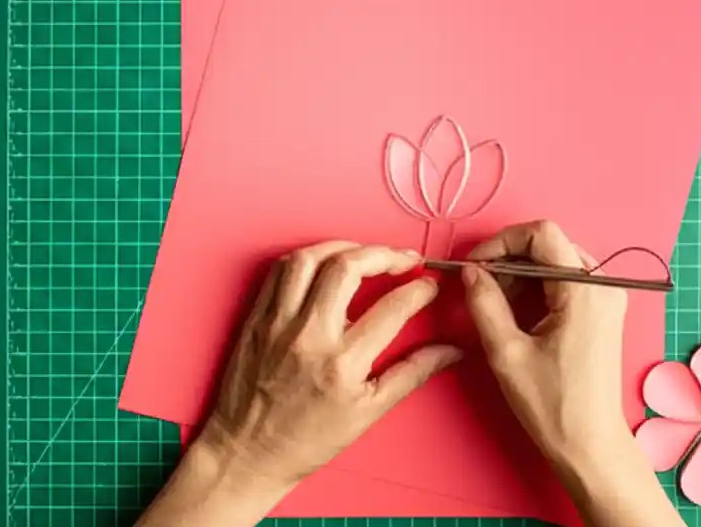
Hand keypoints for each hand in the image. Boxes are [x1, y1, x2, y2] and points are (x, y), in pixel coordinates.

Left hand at [196, 241, 462, 487]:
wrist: (248, 454)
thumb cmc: (308, 440)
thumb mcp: (368, 413)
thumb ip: (411, 373)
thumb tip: (452, 350)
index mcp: (343, 364)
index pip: (392, 308)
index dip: (419, 289)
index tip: (429, 285)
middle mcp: (309, 335)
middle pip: (348, 268)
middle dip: (383, 254)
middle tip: (403, 258)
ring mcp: (278, 323)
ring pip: (309, 260)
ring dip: (343, 246)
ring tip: (365, 253)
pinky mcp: (257, 318)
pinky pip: (280, 272)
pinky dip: (307, 257)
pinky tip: (325, 262)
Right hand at [461, 220, 628, 464]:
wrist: (591, 444)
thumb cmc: (552, 404)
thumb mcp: (507, 352)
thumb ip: (485, 303)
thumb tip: (470, 272)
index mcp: (584, 290)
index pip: (542, 232)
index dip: (502, 241)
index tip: (475, 266)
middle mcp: (603, 285)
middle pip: (549, 244)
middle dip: (508, 259)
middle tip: (480, 289)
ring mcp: (607, 298)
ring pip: (555, 261)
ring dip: (520, 274)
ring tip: (495, 305)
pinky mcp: (602, 312)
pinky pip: (565, 281)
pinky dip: (536, 288)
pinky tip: (516, 313)